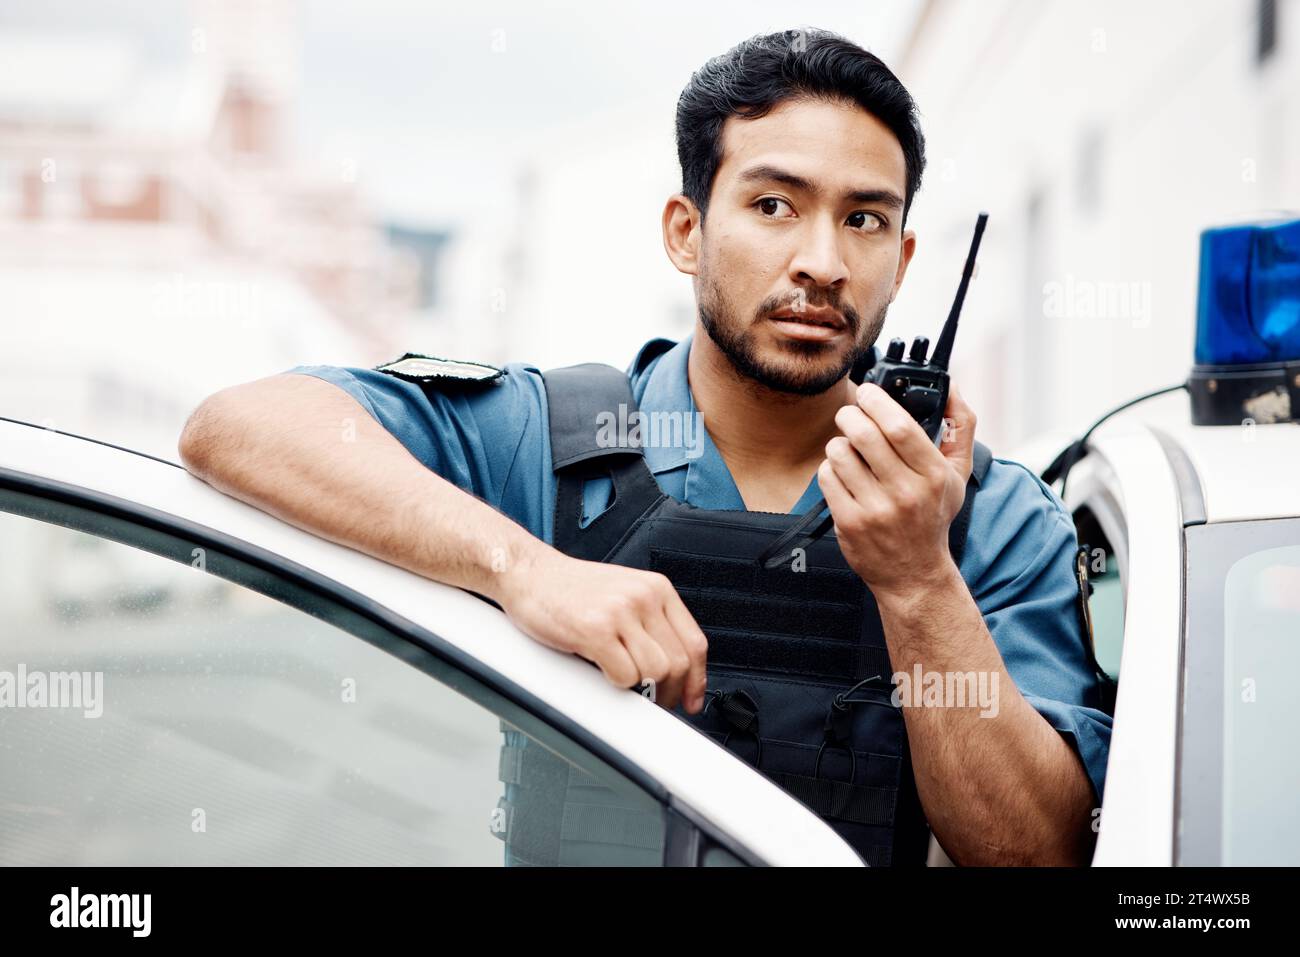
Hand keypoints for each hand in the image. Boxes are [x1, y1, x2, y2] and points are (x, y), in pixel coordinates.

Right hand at [497, 547, 708, 713]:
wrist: (528, 573)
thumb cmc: (569, 588)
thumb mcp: (623, 593)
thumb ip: (650, 623)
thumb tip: (673, 668)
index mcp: (656, 588)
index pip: (694, 643)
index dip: (696, 679)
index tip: (691, 700)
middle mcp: (643, 597)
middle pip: (678, 662)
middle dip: (669, 692)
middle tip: (654, 702)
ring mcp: (619, 612)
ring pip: (655, 672)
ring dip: (642, 690)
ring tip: (625, 687)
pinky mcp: (595, 629)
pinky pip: (624, 676)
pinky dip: (617, 685)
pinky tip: (603, 673)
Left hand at [818, 380, 976, 595]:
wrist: (914, 573)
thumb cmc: (932, 516)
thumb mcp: (957, 474)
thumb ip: (959, 427)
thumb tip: (951, 386)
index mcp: (933, 476)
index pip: (901, 428)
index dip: (878, 402)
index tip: (868, 392)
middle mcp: (905, 493)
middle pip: (865, 435)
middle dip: (850, 414)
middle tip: (850, 413)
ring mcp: (875, 510)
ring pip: (840, 453)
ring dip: (839, 441)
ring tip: (848, 446)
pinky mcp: (849, 523)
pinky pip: (827, 477)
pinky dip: (830, 467)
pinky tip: (843, 472)